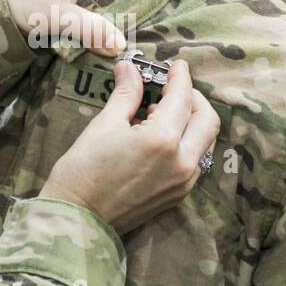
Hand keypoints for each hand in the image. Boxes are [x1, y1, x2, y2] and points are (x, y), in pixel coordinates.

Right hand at [40, 59, 218, 234]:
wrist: (78, 220)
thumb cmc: (83, 171)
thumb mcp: (104, 125)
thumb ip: (126, 95)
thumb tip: (130, 68)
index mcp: (162, 139)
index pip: (181, 98)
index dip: (180, 77)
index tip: (176, 65)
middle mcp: (181, 161)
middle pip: (207, 119)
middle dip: (194, 98)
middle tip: (175, 87)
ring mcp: (183, 181)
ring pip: (206, 141)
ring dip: (194, 121)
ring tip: (165, 112)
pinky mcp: (178, 195)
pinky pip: (196, 161)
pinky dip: (188, 142)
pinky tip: (163, 137)